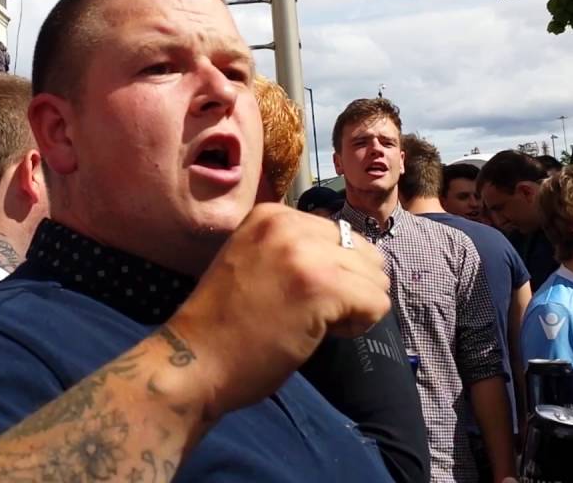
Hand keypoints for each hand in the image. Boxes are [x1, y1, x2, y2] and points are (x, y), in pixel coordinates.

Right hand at [168, 204, 390, 416]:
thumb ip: (292, 248)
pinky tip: (324, 334)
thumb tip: (348, 254)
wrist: (195, 358)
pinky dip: (360, 324)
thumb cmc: (223, 321)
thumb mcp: (252, 260)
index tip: (295, 292)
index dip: (329, 269)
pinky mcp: (323, 288)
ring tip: (317, 323)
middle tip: (312, 311)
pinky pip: (377, 302)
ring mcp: (307, 254)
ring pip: (376, 277)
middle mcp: (289, 224)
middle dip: (349, 284)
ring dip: (356, 306)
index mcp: (271, 214)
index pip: (338, 233)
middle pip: (363, 251)